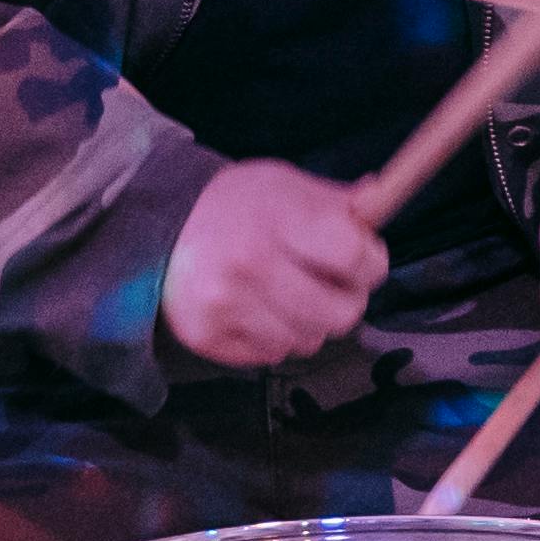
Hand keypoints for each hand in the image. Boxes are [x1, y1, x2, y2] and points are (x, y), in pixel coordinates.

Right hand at [165, 157, 383, 372]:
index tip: (364, 259)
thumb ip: (336, 201)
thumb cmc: (236, 206)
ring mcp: (226, 305)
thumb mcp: (285, 185)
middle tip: (332, 284)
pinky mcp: (209, 338)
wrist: (160, 228)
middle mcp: (249, 263)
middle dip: (348, 299)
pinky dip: (276, 337)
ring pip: (309, 341)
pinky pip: (273, 355)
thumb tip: (379, 202)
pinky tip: (260, 310)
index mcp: (276, 216)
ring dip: (311, 323)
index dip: (371, 262)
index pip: (354, 256)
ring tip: (290, 295)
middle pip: (341, 313)